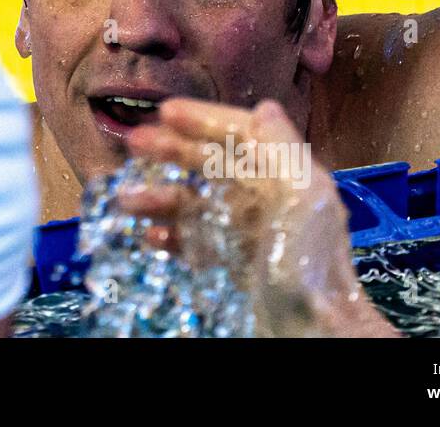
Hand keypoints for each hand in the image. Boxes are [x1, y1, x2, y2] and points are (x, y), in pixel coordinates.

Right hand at [123, 97, 397, 336]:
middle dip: (172, 152)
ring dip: (159, 195)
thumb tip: (263, 106)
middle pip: (213, 165)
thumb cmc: (307, 264)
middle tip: (132, 144)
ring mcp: (247, 234)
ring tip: (126, 198)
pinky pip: (193, 241)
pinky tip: (149, 235)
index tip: (165, 110)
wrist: (313, 332)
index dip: (205, 120)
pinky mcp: (232, 266)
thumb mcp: (303, 197)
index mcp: (287, 177)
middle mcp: (267, 200)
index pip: (243, 135)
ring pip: (196, 202)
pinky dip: (169, 235)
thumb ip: (282, 148)